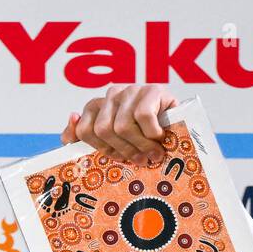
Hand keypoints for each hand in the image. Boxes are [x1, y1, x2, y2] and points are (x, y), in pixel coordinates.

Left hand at [60, 84, 178, 167]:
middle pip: (103, 130)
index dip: (101, 149)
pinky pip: (144, 116)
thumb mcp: (110, 141)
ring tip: (152, 154)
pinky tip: (160, 137)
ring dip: (140, 146)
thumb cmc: (141, 137)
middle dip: (122, 150)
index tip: (118, 159)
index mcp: (97, 106)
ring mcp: (132, 90)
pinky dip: (152, 133)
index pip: (84, 130)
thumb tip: (73, 117)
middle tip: (139, 161)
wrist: (180, 124)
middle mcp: (112, 94)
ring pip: (123, 126)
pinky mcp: (152, 90)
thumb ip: (81, 135)